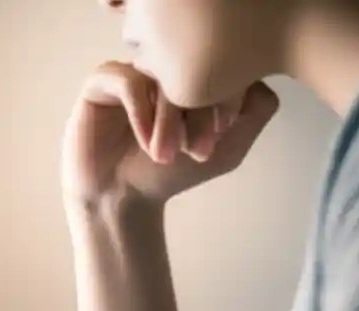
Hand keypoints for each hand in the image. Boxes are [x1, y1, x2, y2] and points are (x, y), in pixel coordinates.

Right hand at [61, 61, 279, 205]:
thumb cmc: (170, 173)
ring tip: (166, 153)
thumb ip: (256, 110)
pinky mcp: (101, 83)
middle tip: (196, 152)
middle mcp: (164, 69)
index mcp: (195, 75)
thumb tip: (256, 77)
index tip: (217, 139)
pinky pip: (127, 80)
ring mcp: (134, 71)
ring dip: (170, 117)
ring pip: (161, 74)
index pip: (222, 64)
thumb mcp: (228, 147)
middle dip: (201, 111)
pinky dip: (141, 112)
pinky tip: (145, 142)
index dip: (228, 99)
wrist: (122, 198)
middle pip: (193, 66)